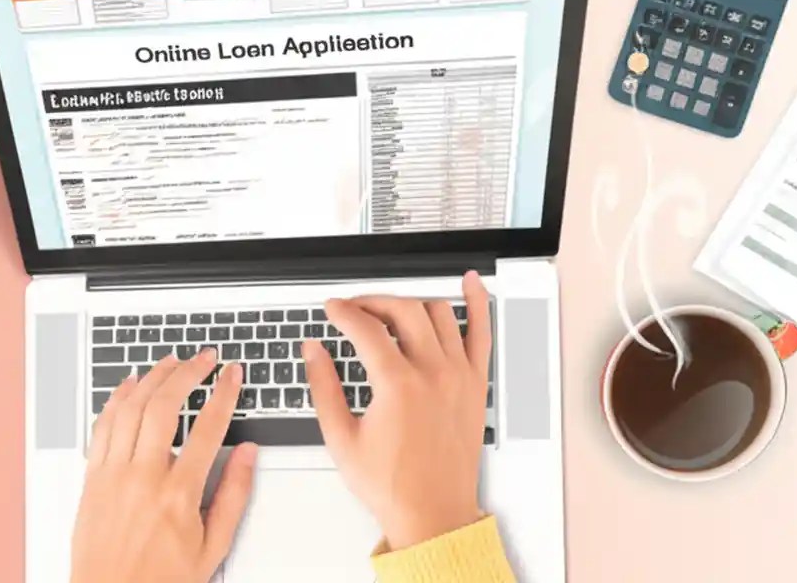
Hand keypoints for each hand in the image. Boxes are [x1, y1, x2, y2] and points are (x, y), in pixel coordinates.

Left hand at [71, 350, 257, 582]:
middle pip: (165, 405)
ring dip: (153, 377)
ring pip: (131, 408)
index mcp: (179, 494)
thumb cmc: (159, 579)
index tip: (232, 375)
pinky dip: (116, 399)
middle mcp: (143, 478)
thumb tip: (249, 454)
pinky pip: (102, 426)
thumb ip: (234, 495)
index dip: (224, 394)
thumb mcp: (213, 546)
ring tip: (172, 362)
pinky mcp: (91, 479)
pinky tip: (129, 386)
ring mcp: (112, 475)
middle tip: (205, 359)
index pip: (208, 428)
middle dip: (189, 373)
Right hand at [303, 271, 492, 549]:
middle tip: (356, 310)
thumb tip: (313, 351)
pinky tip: (471, 282)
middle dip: (373, 302)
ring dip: (412, 303)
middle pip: (402, 311)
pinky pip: (482, 332)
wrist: (433, 514)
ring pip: (439, 313)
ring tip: (393, 310)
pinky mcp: (476, 384)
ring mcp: (459, 376)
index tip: (333, 309)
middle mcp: (432, 373)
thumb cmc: (392, 486)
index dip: (343, 312)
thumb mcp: (341, 438)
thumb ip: (324, 387)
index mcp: (397, 385)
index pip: (365, 327)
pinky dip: (478, 302)